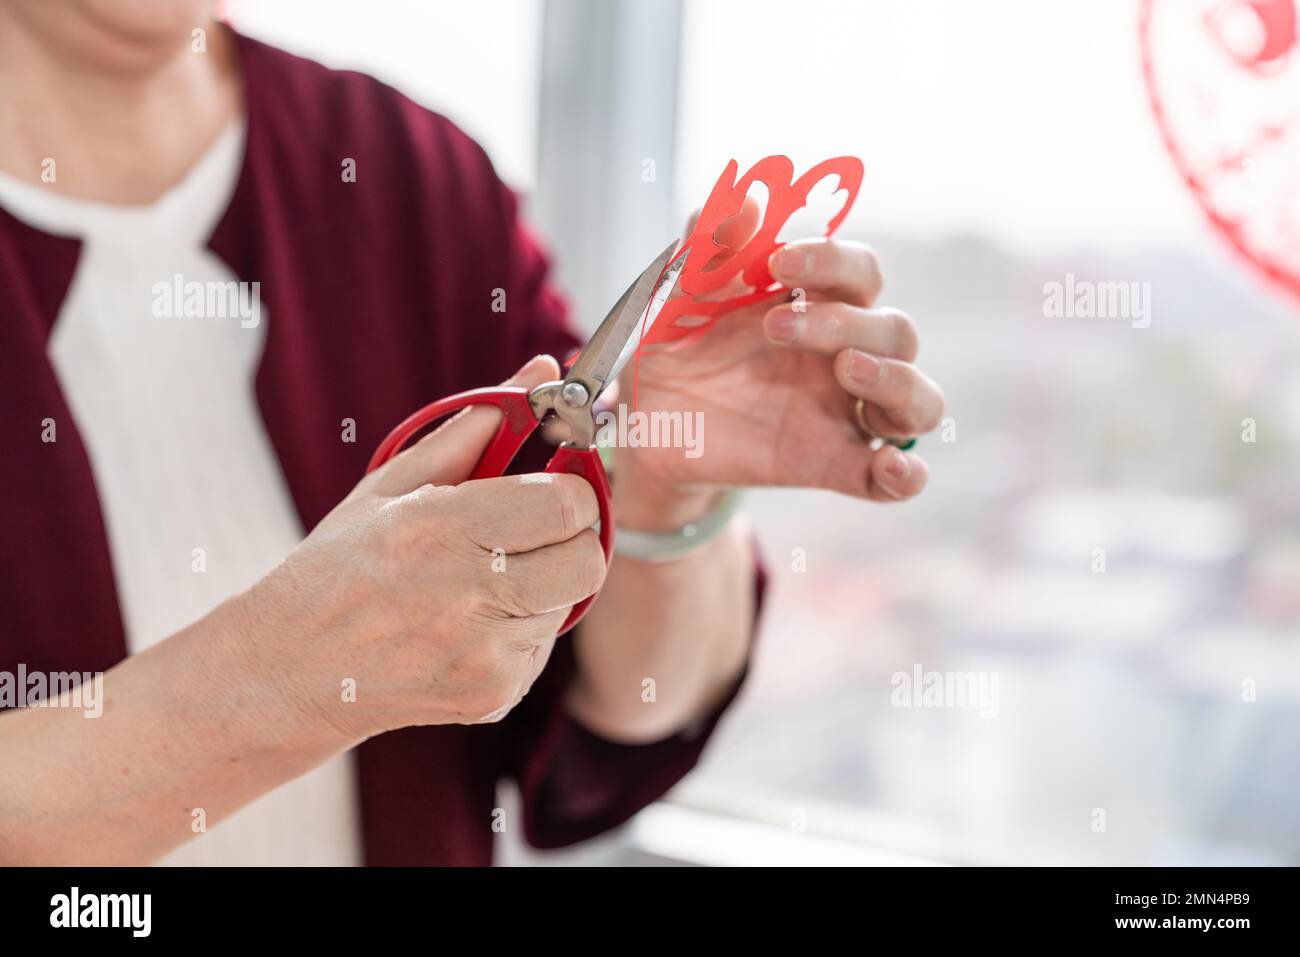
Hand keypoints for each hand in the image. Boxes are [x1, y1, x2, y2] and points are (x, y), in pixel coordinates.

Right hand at [233, 356, 605, 740]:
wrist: (288, 673)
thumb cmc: (339, 566)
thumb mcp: (393, 483)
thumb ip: (477, 423)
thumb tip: (545, 370)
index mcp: (442, 528)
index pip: (567, 504)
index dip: (570, 488)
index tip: (550, 484)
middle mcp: (469, 594)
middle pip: (587, 559)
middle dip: (572, 536)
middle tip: (531, 530)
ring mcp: (485, 654)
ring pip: (568, 601)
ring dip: (543, 583)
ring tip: (479, 581)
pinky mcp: (494, 695)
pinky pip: (544, 646)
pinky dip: (521, 628)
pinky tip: (467, 623)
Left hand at [615, 201, 944, 526]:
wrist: (646, 418)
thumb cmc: (677, 345)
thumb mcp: (679, 299)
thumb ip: (710, 252)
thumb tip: (743, 200)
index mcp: (818, 303)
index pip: (860, 272)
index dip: (832, 261)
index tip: (780, 264)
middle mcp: (845, 354)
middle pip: (895, 330)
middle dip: (843, 323)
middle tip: (774, 328)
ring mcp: (844, 412)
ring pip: (919, 399)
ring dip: (896, 381)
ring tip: (846, 370)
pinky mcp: (832, 465)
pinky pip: (891, 479)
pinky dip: (905, 476)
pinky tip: (890, 468)